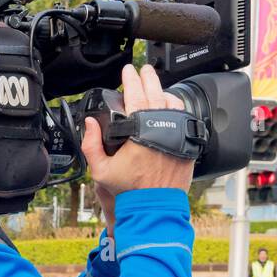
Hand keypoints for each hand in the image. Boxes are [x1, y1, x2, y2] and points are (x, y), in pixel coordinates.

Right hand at [81, 63, 194, 231]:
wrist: (154, 206)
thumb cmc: (129, 190)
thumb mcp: (101, 171)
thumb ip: (90, 145)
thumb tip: (89, 123)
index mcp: (138, 130)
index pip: (134, 95)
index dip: (130, 80)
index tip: (128, 71)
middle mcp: (160, 128)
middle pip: (155, 92)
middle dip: (148, 78)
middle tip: (143, 70)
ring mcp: (176, 134)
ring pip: (172, 102)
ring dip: (163, 91)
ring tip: (156, 86)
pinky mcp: (186, 143)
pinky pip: (184, 117)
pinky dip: (176, 108)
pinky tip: (170, 105)